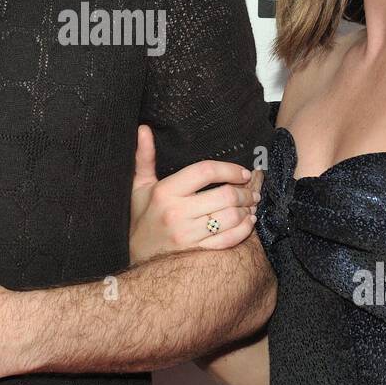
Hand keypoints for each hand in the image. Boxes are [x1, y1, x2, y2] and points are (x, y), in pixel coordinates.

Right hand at [129, 124, 262, 262]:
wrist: (134, 255)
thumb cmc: (140, 216)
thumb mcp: (139, 185)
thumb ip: (145, 157)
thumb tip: (143, 129)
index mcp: (165, 191)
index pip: (205, 171)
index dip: (229, 170)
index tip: (243, 172)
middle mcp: (177, 213)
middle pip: (224, 196)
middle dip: (245, 192)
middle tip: (252, 190)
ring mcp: (187, 235)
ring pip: (230, 218)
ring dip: (248, 210)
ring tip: (251, 205)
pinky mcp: (196, 252)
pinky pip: (228, 240)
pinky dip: (243, 230)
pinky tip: (247, 222)